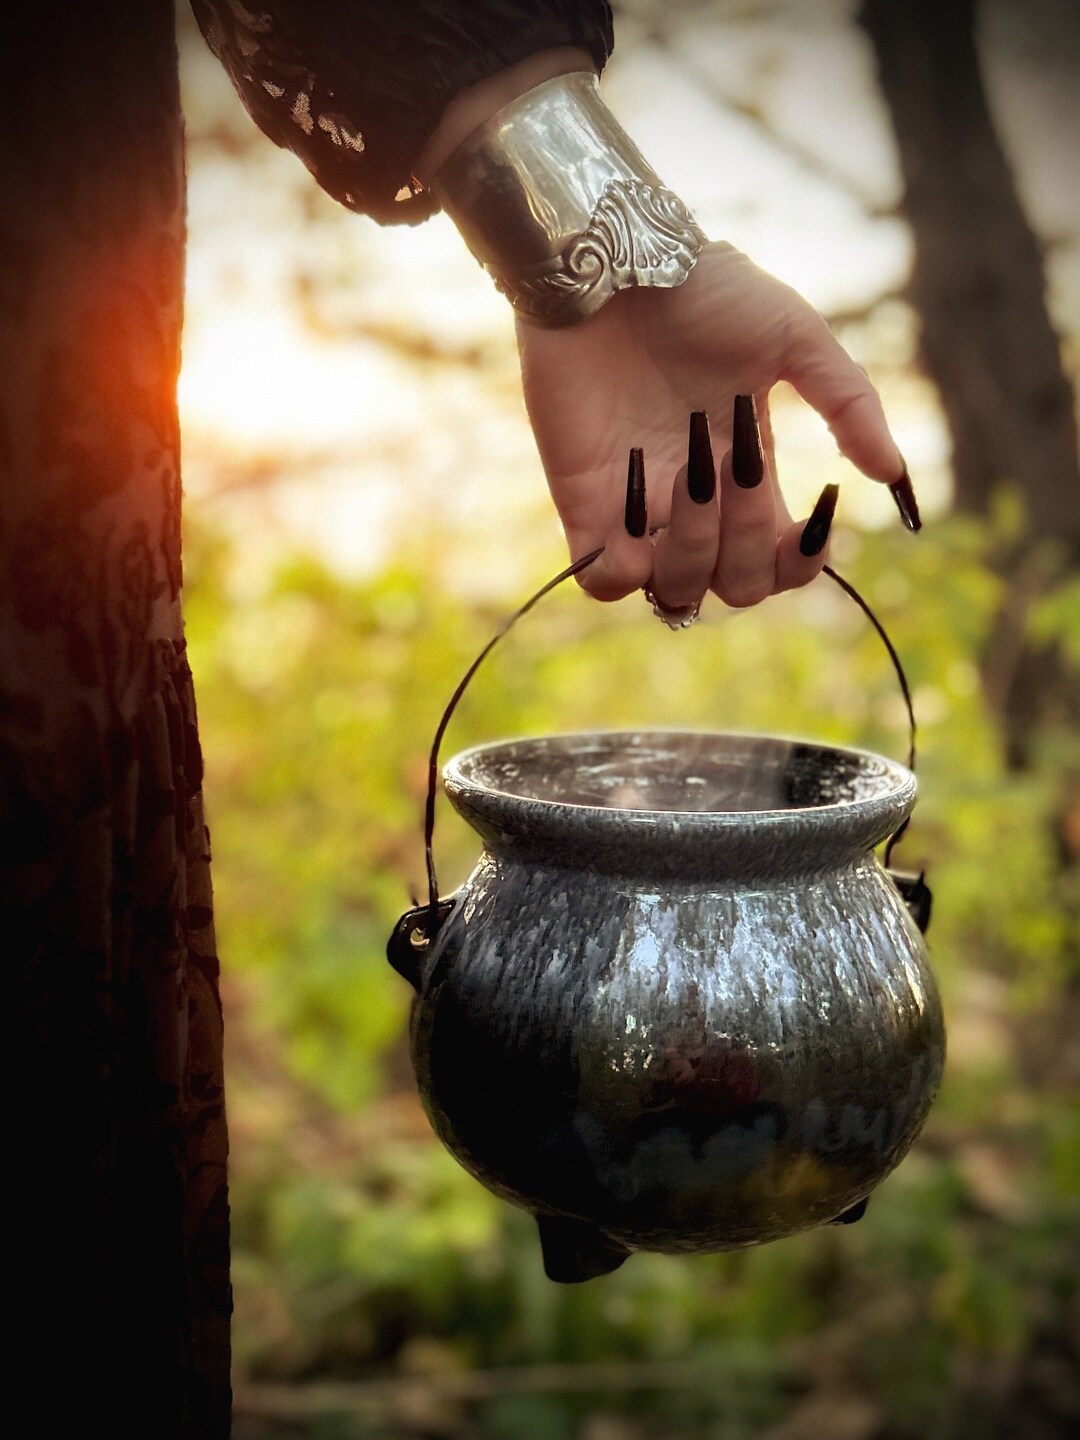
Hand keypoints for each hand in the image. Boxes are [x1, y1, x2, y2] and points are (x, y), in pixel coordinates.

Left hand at [516, 241, 913, 607]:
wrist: (618, 265)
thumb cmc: (707, 292)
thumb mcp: (794, 338)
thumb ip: (848, 404)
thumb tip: (890, 473)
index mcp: (748, 475)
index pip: (780, 565)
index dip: (800, 563)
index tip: (813, 516)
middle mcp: (696, 504)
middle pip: (736, 587)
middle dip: (749, 540)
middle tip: (736, 464)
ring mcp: (637, 508)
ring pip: (675, 594)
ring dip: (695, 549)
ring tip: (690, 476)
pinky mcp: (584, 503)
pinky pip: (604, 583)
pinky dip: (625, 567)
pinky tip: (637, 506)